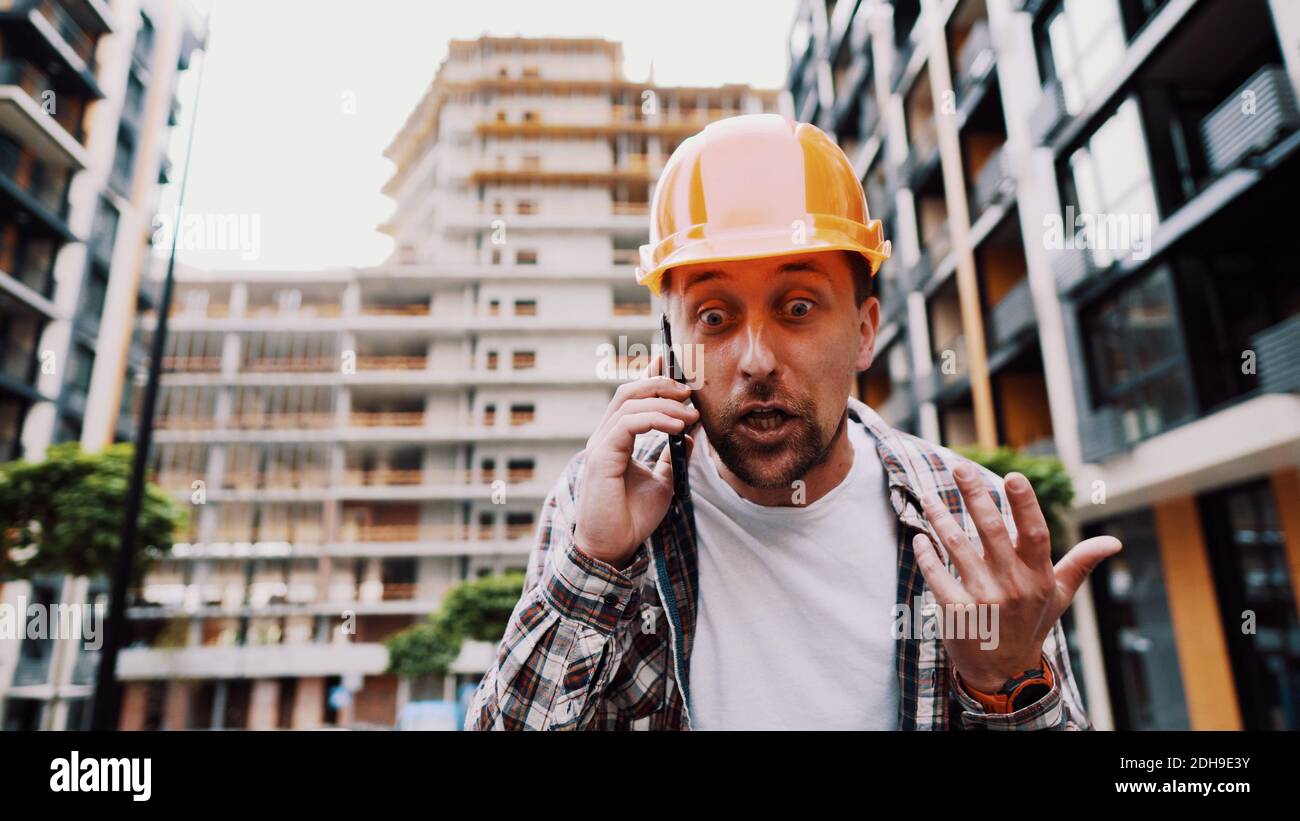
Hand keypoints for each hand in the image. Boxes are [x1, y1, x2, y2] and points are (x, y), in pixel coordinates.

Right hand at [573, 353, 697, 569]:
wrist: (614, 548)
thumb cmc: (632, 518)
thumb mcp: (663, 481)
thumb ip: (672, 456)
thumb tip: (689, 434)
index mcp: (616, 440)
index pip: (632, 398)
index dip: (651, 376)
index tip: (672, 361)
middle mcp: (605, 437)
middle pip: (628, 392)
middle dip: (661, 384)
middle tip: (690, 391)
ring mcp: (601, 446)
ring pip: (628, 403)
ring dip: (664, 403)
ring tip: (690, 414)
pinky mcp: (602, 458)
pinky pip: (627, 424)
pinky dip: (655, 419)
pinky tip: (678, 426)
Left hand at [913, 464, 1121, 693]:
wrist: (1004, 672)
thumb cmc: (1031, 624)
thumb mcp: (1059, 596)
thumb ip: (1081, 564)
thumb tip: (1114, 542)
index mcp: (1038, 576)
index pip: (1034, 533)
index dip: (1025, 504)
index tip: (1013, 476)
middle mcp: (1012, 585)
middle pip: (991, 531)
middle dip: (974, 495)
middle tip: (960, 467)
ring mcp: (983, 598)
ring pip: (957, 547)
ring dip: (941, 518)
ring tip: (929, 497)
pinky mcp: (957, 612)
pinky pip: (937, 575)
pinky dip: (926, 554)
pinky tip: (920, 537)